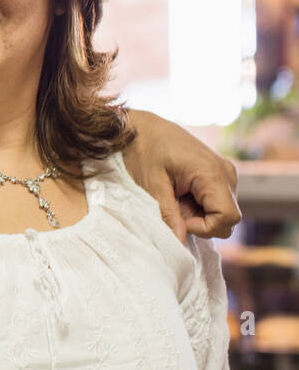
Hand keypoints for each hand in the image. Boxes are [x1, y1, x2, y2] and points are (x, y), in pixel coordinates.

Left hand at [124, 110, 240, 241]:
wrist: (141, 127)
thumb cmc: (143, 150)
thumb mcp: (151, 185)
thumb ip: (167, 214)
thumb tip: (179, 243)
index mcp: (213, 173)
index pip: (228, 218)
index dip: (204, 227)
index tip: (178, 219)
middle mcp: (226, 174)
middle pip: (227, 219)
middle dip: (199, 222)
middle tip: (171, 206)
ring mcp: (224, 174)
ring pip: (220, 212)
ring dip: (196, 214)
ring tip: (172, 196)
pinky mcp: (217, 175)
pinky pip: (214, 201)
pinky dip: (196, 205)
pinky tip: (178, 192)